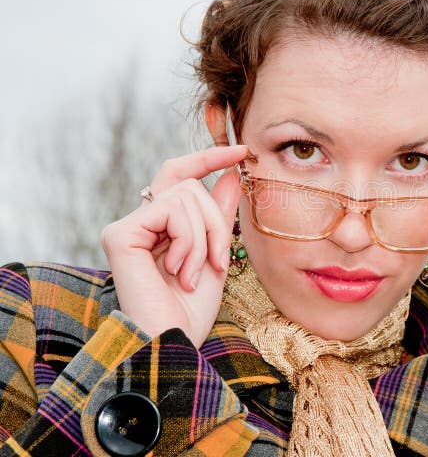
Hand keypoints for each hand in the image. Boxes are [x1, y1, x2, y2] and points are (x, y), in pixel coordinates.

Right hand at [101, 145, 247, 347]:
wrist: (172, 342)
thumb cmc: (191, 310)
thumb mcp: (216, 254)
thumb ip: (220, 214)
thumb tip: (232, 174)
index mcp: (160, 226)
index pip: (180, 174)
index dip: (208, 158)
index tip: (240, 151)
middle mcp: (140, 222)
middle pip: (189, 184)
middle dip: (216, 219)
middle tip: (220, 261)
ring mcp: (127, 226)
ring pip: (186, 195)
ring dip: (205, 236)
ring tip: (195, 274)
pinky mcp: (120, 234)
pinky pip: (171, 211)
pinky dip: (188, 241)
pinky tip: (178, 271)